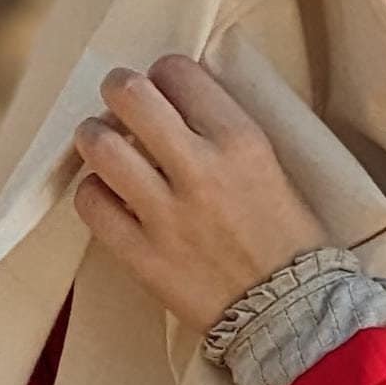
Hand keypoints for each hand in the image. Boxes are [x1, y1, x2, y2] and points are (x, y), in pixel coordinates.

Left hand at [70, 54, 326, 335]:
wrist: (293, 313)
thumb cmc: (289, 238)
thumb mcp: (273, 164)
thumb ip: (226, 129)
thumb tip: (178, 101)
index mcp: (240, 141)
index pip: (177, 71)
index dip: (163, 74)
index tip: (164, 89)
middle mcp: (200, 170)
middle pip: (130, 95)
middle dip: (118, 89)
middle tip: (120, 102)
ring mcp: (166, 215)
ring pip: (100, 146)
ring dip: (96, 137)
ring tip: (106, 146)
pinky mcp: (143, 255)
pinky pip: (92, 204)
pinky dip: (93, 191)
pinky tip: (108, 194)